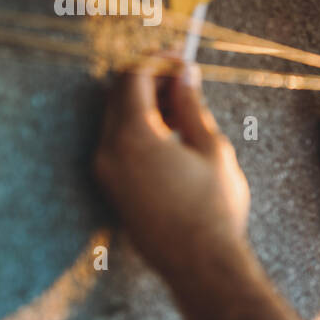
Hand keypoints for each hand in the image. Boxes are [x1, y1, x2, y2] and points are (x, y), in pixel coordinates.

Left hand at [94, 55, 250, 280]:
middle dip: (150, 79)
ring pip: (117, 118)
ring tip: (184, 110)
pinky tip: (171, 135)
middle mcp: (109, 150)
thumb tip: (185, 76)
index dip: (158, 60)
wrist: (201, 264)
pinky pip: (118, 143)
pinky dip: (139, 128)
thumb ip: (193, 106)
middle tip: (184, 77)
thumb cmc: (213, 208)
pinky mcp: (112, 188)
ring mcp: (106, 171)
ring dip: (145, 104)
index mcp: (134, 135)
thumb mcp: (211, 148)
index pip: (134, 77)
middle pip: (119, 94)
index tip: (182, 55)